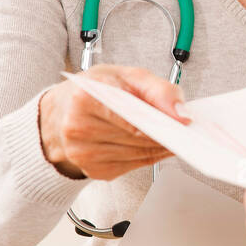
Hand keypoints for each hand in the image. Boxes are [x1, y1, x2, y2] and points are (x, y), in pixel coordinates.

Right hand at [38, 65, 190, 180]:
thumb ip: (158, 89)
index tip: (182, 122)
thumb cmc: (95, 90)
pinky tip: (150, 144)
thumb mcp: (125, 75)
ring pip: (139, 154)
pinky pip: (134, 166)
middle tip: (183, 126)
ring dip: (160, 146)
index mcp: (84, 97)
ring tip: (170, 133)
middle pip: (138, 137)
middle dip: (165, 132)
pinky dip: (149, 156)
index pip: (131, 115)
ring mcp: (83, 153)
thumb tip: (181, 114)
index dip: (160, 119)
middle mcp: (78, 127)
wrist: (62, 112)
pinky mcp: (94, 170)